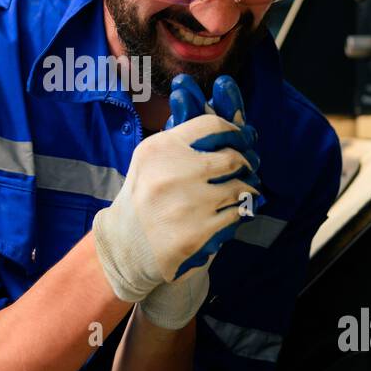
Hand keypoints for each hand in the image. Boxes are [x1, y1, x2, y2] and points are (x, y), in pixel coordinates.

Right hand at [93, 111, 260, 308]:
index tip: (241, 140)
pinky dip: (237, 213)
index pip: (212, 125)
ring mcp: (189, 204)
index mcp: (161, 148)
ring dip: (244, 190)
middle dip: (244, 164)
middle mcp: (175, 172)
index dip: (234, 132)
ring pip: (239, 187)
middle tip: (244, 170)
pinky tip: (228, 213)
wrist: (125, 245)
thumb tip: (229, 127)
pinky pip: (236, 214)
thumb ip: (182, 143)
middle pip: (232, 158)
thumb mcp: (150, 160)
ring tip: (237, 193)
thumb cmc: (143, 198)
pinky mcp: (199, 232)